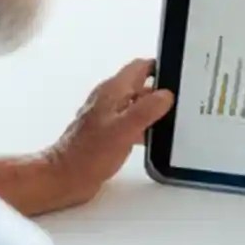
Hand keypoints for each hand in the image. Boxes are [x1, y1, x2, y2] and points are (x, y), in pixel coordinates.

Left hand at [47, 59, 173, 204]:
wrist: (66, 177)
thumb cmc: (88, 154)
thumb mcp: (124, 129)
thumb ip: (146, 109)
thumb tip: (165, 95)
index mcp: (112, 91)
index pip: (140, 67)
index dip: (160, 68)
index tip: (177, 78)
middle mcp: (109, 100)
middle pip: (140, 86)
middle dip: (160, 92)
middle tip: (178, 103)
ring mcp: (108, 116)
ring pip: (136, 105)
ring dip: (152, 111)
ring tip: (169, 121)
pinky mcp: (108, 133)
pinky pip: (131, 123)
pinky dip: (144, 126)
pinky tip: (152, 139)